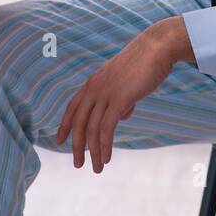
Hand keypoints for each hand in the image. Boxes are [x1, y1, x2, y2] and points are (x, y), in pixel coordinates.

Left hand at [55, 17, 194, 172]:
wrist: (156, 48)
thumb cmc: (144, 63)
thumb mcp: (125, 81)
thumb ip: (119, 98)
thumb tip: (120, 116)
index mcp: (93, 82)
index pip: (73, 107)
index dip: (65, 125)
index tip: (59, 141)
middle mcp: (94, 88)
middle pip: (79, 122)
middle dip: (77, 146)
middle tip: (77, 164)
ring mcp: (106, 93)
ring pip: (92, 129)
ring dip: (93, 152)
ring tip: (96, 168)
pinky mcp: (119, 99)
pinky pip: (107, 128)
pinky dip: (105, 146)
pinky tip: (107, 158)